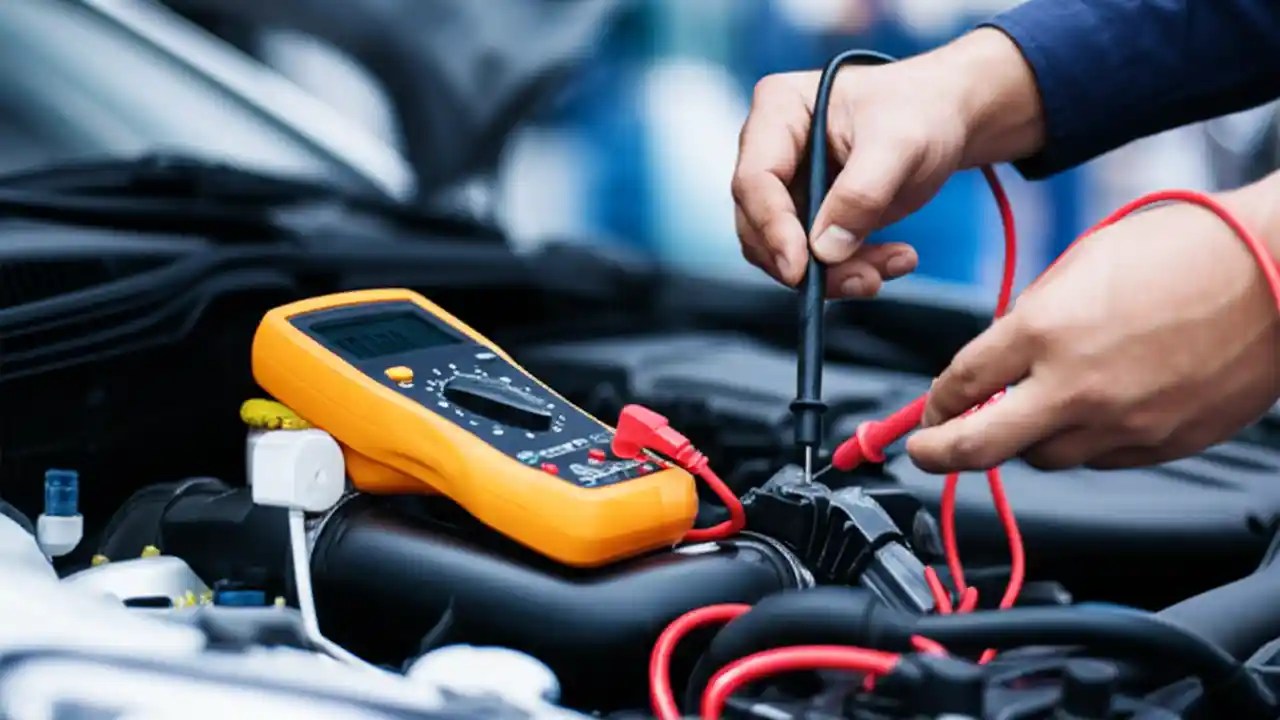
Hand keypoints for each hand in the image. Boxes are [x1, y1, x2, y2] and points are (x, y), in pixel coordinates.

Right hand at [732, 29, 1042, 297]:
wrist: (945, 118)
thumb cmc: (921, 109)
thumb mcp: (900, 143)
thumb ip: (861, 194)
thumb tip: (825, 250)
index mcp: (778, 110)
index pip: (755, 180)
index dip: (772, 228)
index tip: (799, 268)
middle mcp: (770, 150)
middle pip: (759, 223)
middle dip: (807, 261)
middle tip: (860, 279)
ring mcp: (786, 186)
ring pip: (783, 251)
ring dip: (835, 273)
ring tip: (890, 267)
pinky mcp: (808, 216)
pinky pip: (813, 259)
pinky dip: (851, 270)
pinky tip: (894, 260)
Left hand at [907, 196, 1279, 472]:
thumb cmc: (1187, 249)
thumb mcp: (1082, 265)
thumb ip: (1032, 318)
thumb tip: (999, 358)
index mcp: (1044, 330)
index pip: (958, 383)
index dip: (932, 402)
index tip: (926, 410)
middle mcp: (1075, 386)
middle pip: (977, 448)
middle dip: (937, 454)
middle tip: (922, 453)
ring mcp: (1122, 423)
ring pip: (1042, 458)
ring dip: (1022, 442)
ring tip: (1031, 415)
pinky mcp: (1162, 443)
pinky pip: (1100, 457)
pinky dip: (1082, 441)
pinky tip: (1094, 412)